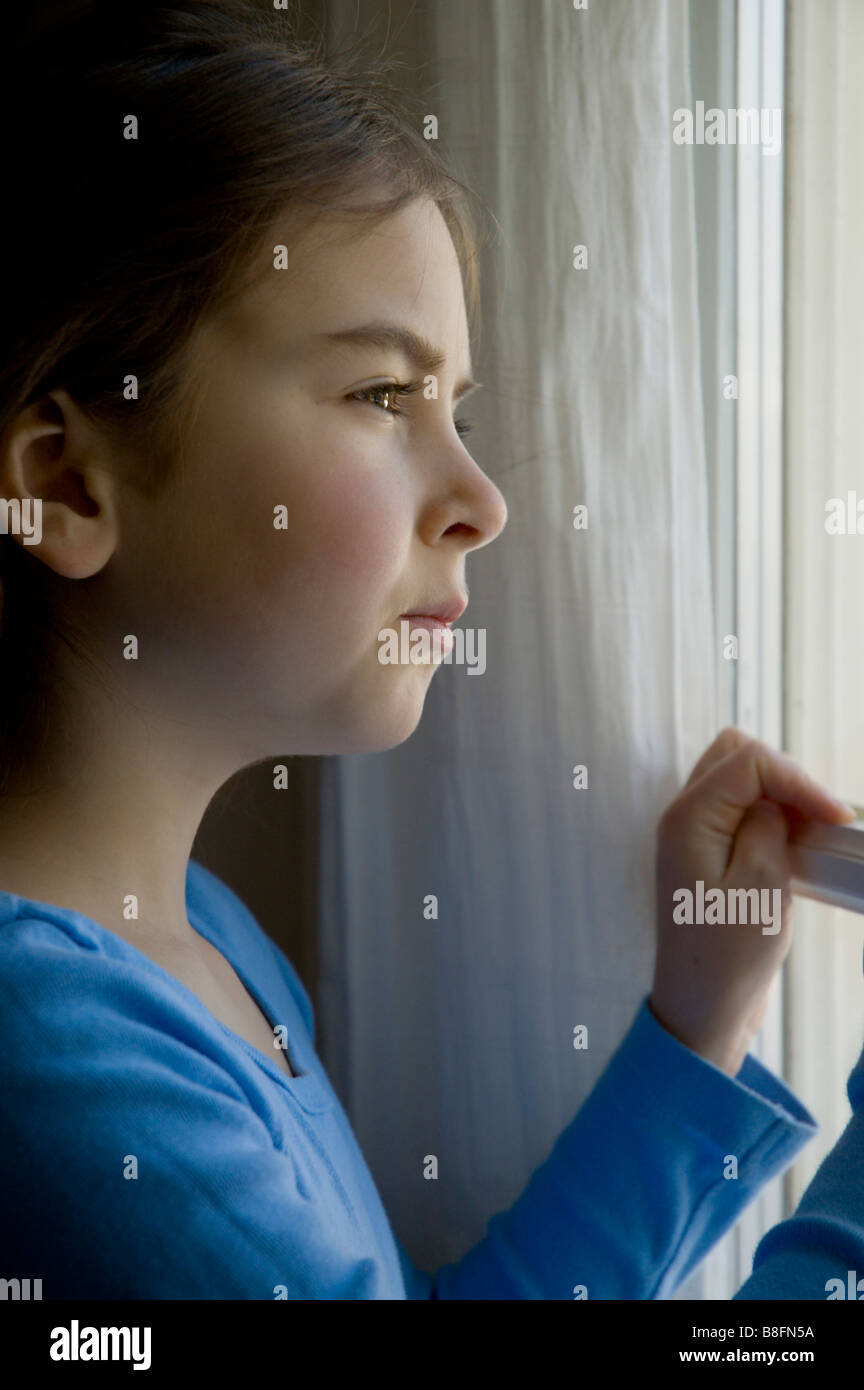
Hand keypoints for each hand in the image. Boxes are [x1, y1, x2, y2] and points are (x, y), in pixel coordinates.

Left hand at [649, 726, 854, 1076]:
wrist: (702, 1010)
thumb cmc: (728, 959)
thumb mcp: (762, 884)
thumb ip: (769, 825)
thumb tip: (776, 800)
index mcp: (688, 818)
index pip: (750, 761)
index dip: (800, 779)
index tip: (837, 817)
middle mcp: (683, 818)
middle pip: (736, 757)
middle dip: (786, 777)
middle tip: (821, 818)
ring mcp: (693, 837)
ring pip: (739, 783)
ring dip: (780, 796)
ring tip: (813, 833)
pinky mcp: (708, 857)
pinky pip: (741, 814)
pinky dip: (773, 819)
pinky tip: (798, 848)